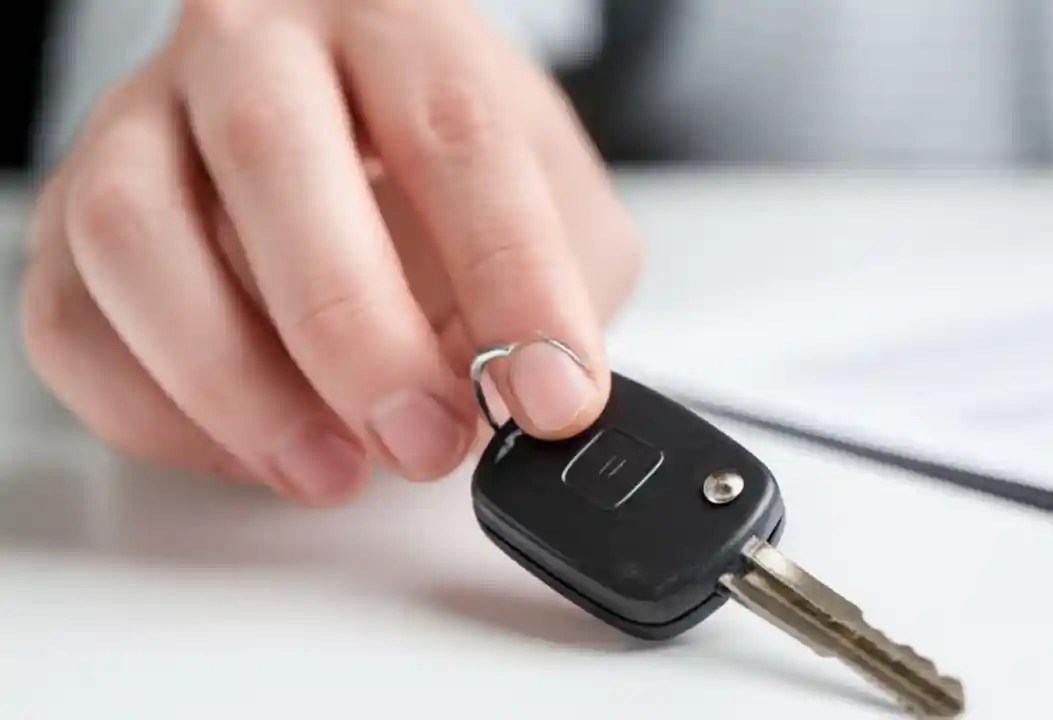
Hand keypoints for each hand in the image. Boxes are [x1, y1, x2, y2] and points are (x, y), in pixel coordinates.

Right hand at [20, 0, 641, 504]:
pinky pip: (72, 318)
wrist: (350, 116)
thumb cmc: (451, 161)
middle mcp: (256, 47)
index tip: (552, 397)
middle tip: (424, 440)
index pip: (454, 132)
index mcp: (397, 25)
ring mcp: (145, 120)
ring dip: (235, 386)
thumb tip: (533, 401)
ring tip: (333, 469)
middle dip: (355, 330)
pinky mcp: (78, 208)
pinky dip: (160, 414)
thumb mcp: (554, 200)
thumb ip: (561, 285)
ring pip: (134, 236)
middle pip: (273, 158)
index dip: (510, 276)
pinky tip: (253, 446)